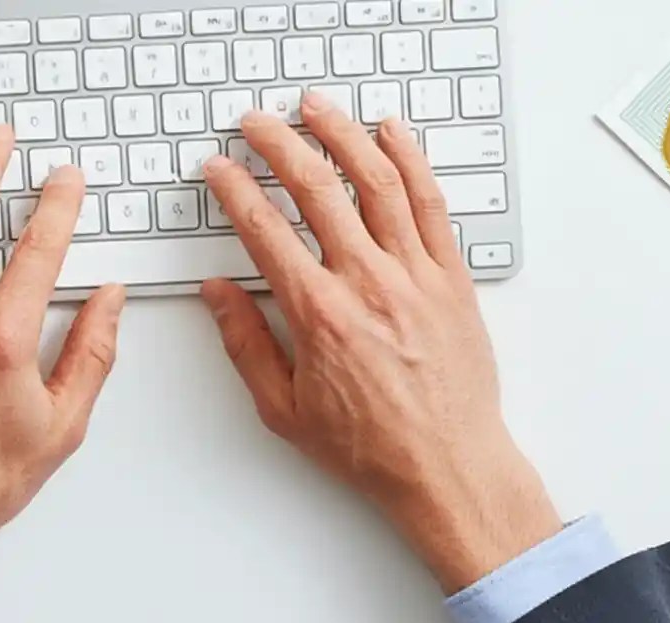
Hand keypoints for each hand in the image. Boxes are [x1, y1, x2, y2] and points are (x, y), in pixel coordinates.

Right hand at [201, 95, 561, 592]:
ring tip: (316, 108)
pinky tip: (392, 134)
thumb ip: (246, 343)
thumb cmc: (370, 448)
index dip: (233, 189)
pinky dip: (411, 161)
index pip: (264, 228)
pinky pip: (431, 204)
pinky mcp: (452, 278)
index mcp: (319, 315)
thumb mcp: (284, 409)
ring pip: (376, 181)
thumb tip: (218, 293)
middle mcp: (368, 283)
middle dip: (277, 144)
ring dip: (342, 134)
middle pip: (316, 188)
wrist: (447, 467)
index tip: (217, 168)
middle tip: (255, 123)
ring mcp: (415, 275)